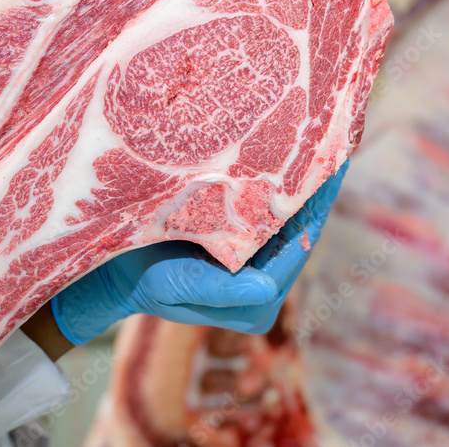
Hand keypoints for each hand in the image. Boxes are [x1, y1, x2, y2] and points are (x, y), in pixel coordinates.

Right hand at [49, 160, 349, 344]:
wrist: (117, 272)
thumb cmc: (143, 278)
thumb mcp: (175, 285)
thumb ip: (221, 291)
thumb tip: (267, 290)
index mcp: (257, 305)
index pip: (296, 250)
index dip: (314, 209)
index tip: (329, 170)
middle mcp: (265, 289)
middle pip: (300, 233)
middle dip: (315, 193)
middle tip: (331, 146)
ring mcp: (258, 268)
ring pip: (290, 221)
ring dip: (302, 187)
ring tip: (319, 144)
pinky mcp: (247, 248)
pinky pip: (273, 214)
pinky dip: (282, 187)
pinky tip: (290, 154)